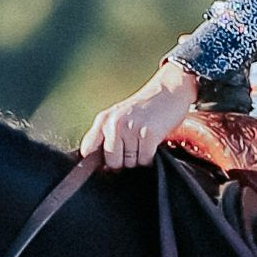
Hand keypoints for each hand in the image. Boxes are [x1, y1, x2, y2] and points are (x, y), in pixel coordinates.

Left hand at [82, 62, 199, 169]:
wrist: (169, 90)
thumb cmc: (145, 107)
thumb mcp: (118, 116)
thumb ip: (105, 136)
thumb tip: (100, 167)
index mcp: (103, 120)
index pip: (87, 149)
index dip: (94, 163)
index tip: (105, 165)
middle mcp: (113, 123)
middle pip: (112, 163)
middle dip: (124, 161)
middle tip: (134, 146)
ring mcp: (130, 128)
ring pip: (130, 164)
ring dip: (139, 158)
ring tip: (144, 141)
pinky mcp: (148, 134)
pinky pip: (145, 161)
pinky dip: (150, 158)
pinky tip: (153, 143)